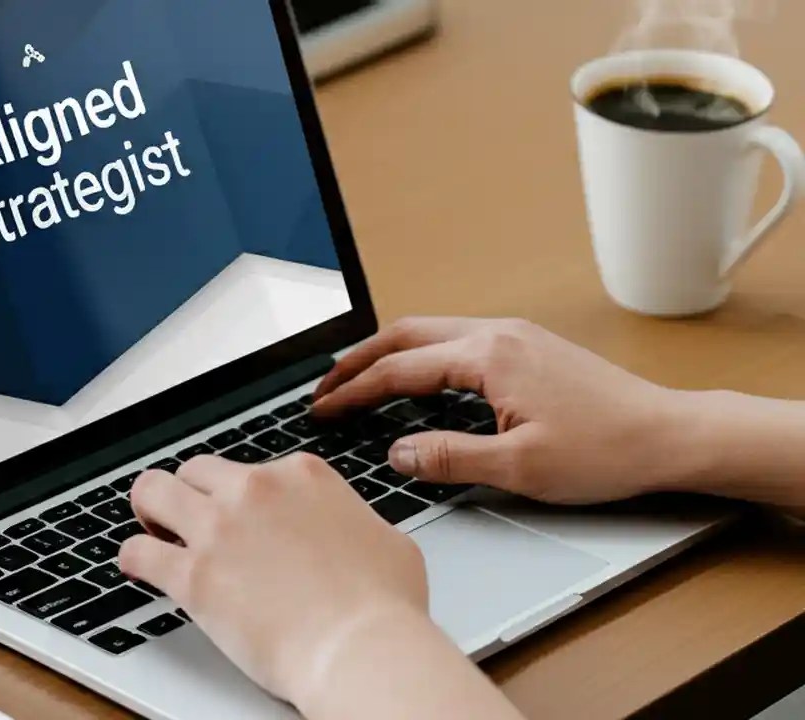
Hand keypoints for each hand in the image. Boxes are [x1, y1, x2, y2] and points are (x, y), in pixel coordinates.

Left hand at [118, 453, 428, 708]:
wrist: (361, 649)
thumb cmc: (383, 607)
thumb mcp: (386, 540)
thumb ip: (352, 522)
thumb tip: (349, 532)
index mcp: (301, 476)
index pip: (250, 470)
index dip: (239, 497)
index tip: (239, 518)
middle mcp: (254, 491)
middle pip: (195, 471)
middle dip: (190, 495)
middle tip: (189, 522)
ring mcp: (218, 530)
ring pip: (153, 491)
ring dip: (150, 511)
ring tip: (155, 532)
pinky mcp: (192, 575)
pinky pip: (137, 552)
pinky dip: (133, 559)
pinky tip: (138, 568)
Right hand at [313, 317, 692, 503]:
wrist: (668, 435)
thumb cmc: (606, 449)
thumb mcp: (519, 467)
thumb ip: (449, 457)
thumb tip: (398, 453)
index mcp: (488, 357)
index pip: (398, 370)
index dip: (353, 393)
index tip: (322, 409)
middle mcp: (497, 334)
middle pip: (405, 334)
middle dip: (358, 360)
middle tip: (325, 387)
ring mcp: (514, 335)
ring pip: (430, 331)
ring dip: (388, 353)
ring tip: (358, 380)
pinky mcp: (528, 346)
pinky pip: (455, 339)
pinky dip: (420, 354)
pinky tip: (416, 379)